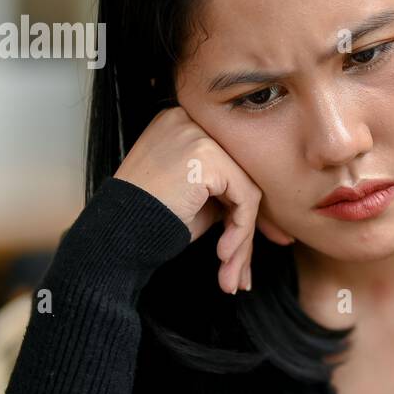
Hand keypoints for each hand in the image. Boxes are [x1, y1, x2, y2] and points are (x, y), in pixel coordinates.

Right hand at [113, 106, 292, 292]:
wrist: (114, 235)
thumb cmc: (149, 220)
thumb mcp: (196, 200)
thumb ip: (230, 194)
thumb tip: (279, 225)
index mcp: (184, 124)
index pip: (230, 165)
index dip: (246, 207)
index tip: (265, 240)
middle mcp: (189, 119)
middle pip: (240, 176)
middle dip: (249, 228)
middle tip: (248, 269)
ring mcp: (196, 133)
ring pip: (245, 190)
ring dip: (242, 239)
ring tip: (231, 274)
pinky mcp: (206, 155)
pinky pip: (244, 197)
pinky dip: (240, 231)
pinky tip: (222, 254)